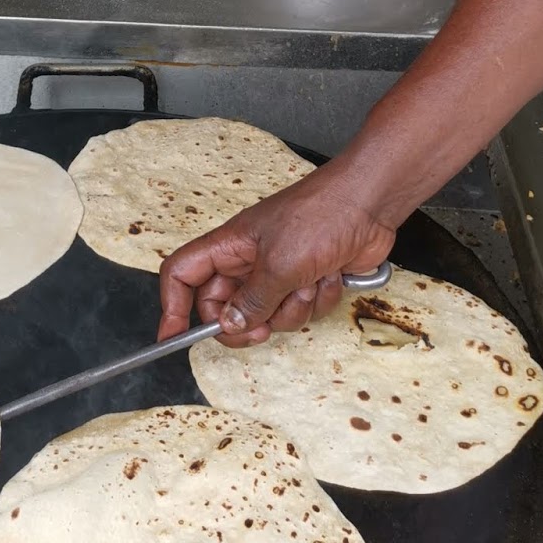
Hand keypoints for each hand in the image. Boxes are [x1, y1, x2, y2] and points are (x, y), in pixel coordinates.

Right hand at [157, 162, 398, 348]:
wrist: (370, 204)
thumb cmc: (320, 215)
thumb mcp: (280, 264)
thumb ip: (252, 301)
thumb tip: (229, 325)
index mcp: (229, 246)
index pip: (183, 274)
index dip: (173, 306)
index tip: (172, 337)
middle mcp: (249, 261)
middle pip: (225, 306)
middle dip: (247, 322)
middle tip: (261, 329)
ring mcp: (278, 272)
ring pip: (268, 315)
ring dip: (292, 309)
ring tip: (310, 281)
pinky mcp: (306, 281)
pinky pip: (300, 311)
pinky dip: (318, 301)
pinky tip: (330, 275)